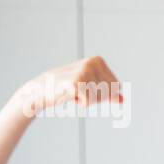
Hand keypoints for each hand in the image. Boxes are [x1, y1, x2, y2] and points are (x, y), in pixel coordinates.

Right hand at [6, 55, 123, 119]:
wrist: (41, 90)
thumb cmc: (65, 88)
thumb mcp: (89, 87)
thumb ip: (107, 91)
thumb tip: (122, 100)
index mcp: (98, 60)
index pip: (117, 86)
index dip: (105, 93)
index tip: (88, 88)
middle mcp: (92, 63)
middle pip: (111, 92)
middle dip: (97, 97)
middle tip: (80, 91)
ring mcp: (85, 72)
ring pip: (101, 98)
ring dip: (88, 100)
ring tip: (73, 92)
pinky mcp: (76, 83)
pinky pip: (90, 101)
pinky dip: (81, 103)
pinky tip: (70, 95)